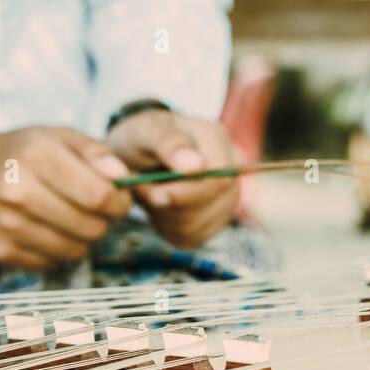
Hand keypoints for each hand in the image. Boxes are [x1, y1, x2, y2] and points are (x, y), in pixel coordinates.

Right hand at [0, 113, 132, 269]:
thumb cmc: (25, 153)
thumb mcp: (59, 137)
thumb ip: (96, 153)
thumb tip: (123, 178)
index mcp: (35, 155)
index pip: (98, 196)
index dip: (120, 202)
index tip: (119, 198)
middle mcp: (15, 191)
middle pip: (91, 227)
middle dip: (103, 220)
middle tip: (92, 207)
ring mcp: (5, 224)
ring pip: (76, 251)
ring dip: (82, 237)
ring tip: (69, 216)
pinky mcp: (1, 251)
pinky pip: (54, 262)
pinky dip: (59, 249)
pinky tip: (46, 227)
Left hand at [106, 110, 239, 247]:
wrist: (139, 153)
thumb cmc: (142, 137)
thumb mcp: (145, 132)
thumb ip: (169, 143)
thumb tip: (197, 166)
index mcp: (217, 140)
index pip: (218, 177)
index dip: (183, 190)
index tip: (144, 186)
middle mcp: (230, 169)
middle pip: (210, 204)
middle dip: (168, 203)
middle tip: (141, 190)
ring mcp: (227, 198)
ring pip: (197, 225)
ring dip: (163, 217)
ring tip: (149, 195)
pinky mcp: (215, 221)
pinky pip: (192, 237)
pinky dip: (168, 228)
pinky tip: (159, 209)